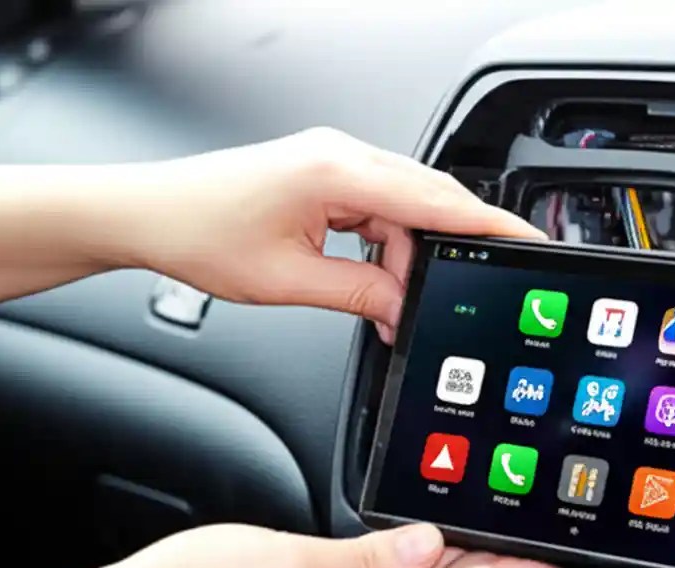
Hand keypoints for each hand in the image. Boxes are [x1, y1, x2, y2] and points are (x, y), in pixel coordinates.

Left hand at [114, 128, 542, 342]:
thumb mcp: (290, 281)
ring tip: (392, 302)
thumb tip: (405, 306)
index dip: (488, 225)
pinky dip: (384, 244)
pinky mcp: (323, 175)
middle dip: (442, 254)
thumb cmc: (199, 232)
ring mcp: (332, 162)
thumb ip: (361, 293)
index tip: (525, 240)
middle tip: (446, 301)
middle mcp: (341, 155)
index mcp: (337, 170)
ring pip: (402, 209)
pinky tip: (375, 278)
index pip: (436, 199)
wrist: (148, 214)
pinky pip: (377, 208)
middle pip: (426, 202)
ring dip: (405, 256)